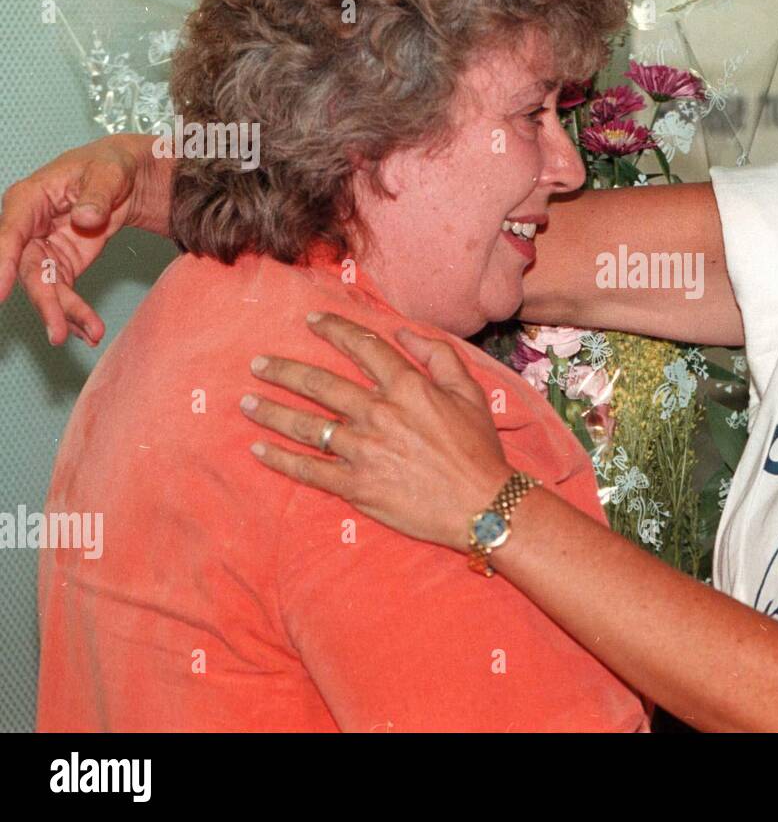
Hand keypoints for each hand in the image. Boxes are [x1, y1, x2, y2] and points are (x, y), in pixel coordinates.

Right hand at [0, 132, 164, 344]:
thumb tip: (85, 218)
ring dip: (65, 314)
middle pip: (27, 270)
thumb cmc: (109, 166)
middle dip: (44, 302)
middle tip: (58, 332)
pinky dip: (77, 312)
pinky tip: (91, 332)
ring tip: (91, 334)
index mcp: (28, 200)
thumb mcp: (108, 172)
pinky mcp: (62, 263)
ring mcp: (43, 248)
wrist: (128, 177)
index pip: (8, 235)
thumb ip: (97, 194)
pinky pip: (64, 291)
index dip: (1, 264)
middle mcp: (27, 228)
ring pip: (46, 286)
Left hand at [240, 312, 512, 548]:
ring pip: (306, 425)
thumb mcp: (470, 392)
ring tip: (246, 403)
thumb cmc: (478, 448)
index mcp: (406, 387)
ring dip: (271, 412)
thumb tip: (405, 333)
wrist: (482, 504)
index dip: (333, 329)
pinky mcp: (356, 486)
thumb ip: (438, 356)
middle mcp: (378, 413)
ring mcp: (363, 450)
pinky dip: (280, 460)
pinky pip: (309, 470)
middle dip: (283, 371)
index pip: (362, 347)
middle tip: (257, 365)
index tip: (310, 321)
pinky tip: (258, 450)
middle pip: (319, 384)